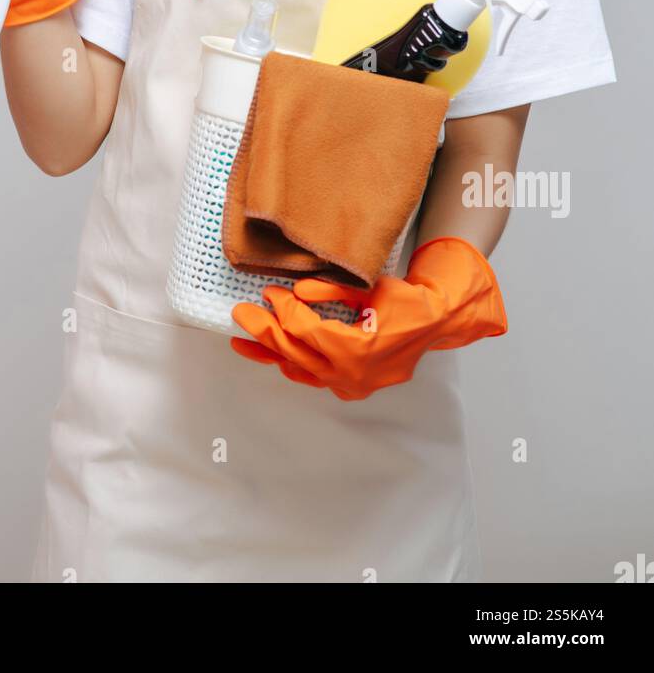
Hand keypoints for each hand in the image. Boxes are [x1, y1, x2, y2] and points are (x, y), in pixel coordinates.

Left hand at [229, 237, 506, 401]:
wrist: (435, 324)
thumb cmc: (406, 302)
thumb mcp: (369, 288)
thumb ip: (331, 290)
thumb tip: (295, 291)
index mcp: (357, 348)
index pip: (305, 330)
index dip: (283, 309)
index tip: (270, 292)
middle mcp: (351, 373)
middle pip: (295, 352)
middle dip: (265, 331)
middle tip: (241, 313)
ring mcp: (351, 385)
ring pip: (300, 370)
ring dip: (270, 354)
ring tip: (241, 343)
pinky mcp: (351, 387)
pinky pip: (314, 378)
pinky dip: (293, 366)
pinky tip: (274, 357)